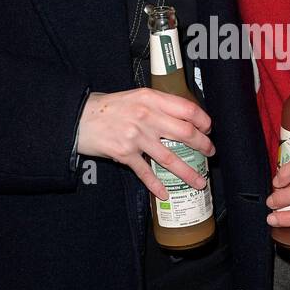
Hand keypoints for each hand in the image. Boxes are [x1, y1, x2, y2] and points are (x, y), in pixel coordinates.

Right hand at [75, 89, 213, 198]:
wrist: (79, 118)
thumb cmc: (109, 107)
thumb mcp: (136, 96)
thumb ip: (158, 104)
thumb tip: (184, 117)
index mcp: (151, 98)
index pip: (187, 109)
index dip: (203, 121)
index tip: (208, 129)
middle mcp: (146, 116)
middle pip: (185, 133)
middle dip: (203, 145)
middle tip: (209, 153)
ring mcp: (136, 136)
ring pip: (170, 157)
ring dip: (188, 172)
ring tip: (199, 181)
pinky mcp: (125, 154)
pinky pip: (145, 172)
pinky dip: (156, 185)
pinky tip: (165, 193)